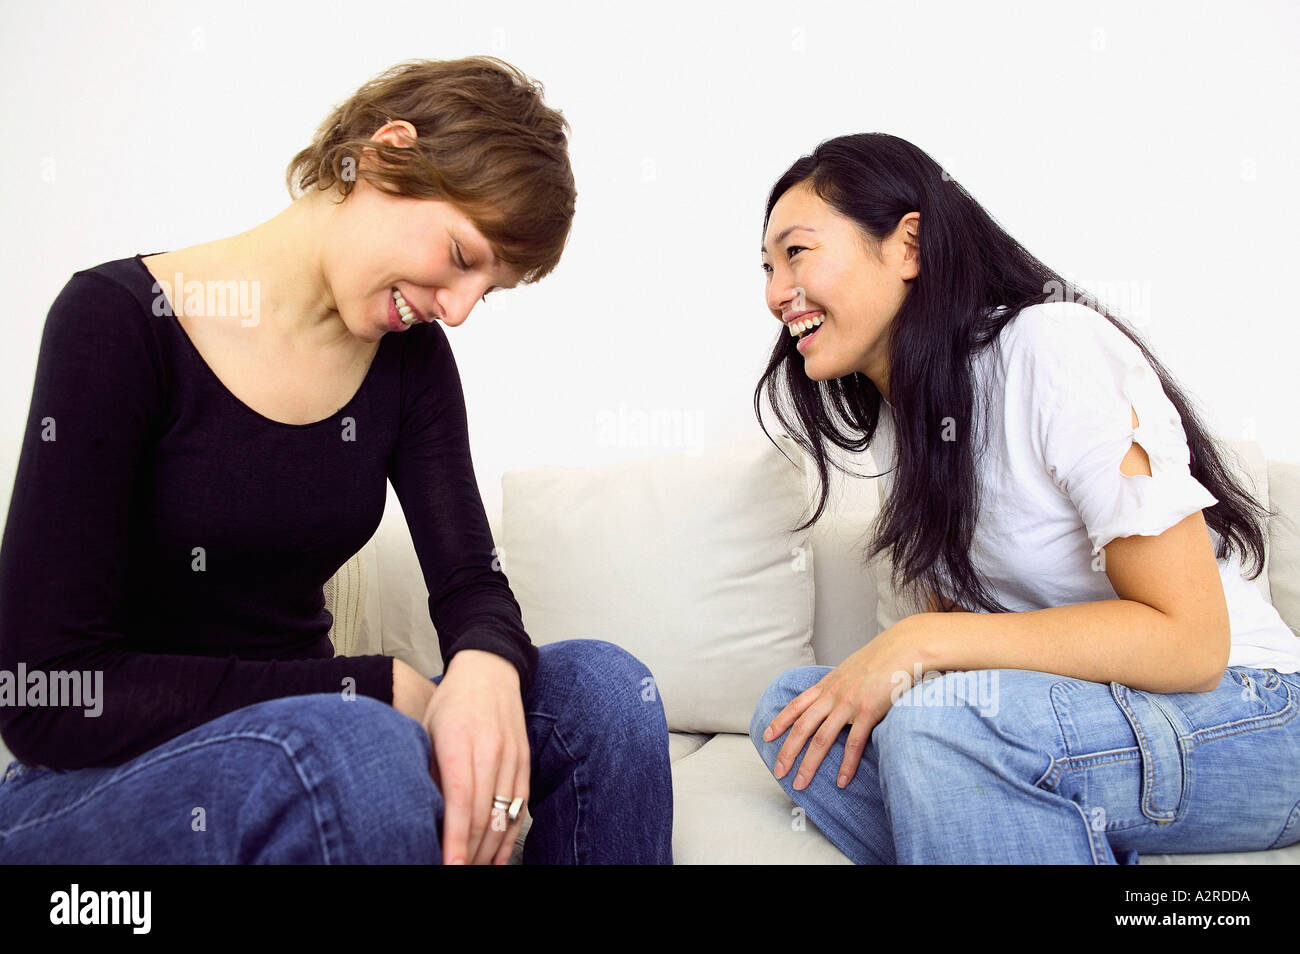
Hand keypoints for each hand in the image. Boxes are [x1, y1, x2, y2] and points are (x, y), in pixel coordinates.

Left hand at [421, 649, 528, 864]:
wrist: (489, 671)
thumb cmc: (451, 702)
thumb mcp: (426, 729)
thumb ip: (427, 771)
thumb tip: (421, 817)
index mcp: (460, 742)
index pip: (461, 801)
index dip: (456, 840)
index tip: (448, 866)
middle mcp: (490, 750)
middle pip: (484, 815)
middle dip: (470, 852)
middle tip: (454, 871)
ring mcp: (511, 756)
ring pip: (504, 815)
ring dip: (488, 850)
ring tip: (471, 868)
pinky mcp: (525, 760)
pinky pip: (520, 806)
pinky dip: (509, 835)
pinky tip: (497, 855)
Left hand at [760, 621, 924, 790]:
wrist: (901, 648)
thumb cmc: (879, 659)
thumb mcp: (850, 669)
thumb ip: (839, 685)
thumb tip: (833, 697)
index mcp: (827, 685)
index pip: (796, 705)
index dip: (780, 722)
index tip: (767, 736)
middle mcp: (832, 696)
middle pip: (802, 727)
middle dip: (787, 751)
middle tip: (778, 771)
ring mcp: (848, 704)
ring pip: (822, 739)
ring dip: (809, 764)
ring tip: (800, 784)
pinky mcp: (868, 712)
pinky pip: (854, 743)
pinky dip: (846, 765)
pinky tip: (841, 781)